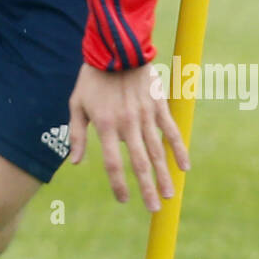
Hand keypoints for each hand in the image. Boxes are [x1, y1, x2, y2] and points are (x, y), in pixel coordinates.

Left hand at [68, 61, 188, 211]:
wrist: (115, 49)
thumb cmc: (92, 78)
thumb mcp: (77, 104)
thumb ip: (76, 134)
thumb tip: (74, 162)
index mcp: (104, 125)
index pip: (112, 163)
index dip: (118, 184)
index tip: (123, 200)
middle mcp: (127, 124)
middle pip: (139, 164)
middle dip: (147, 189)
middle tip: (154, 209)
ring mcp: (145, 115)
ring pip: (157, 151)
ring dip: (165, 175)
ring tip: (171, 195)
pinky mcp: (158, 105)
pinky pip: (171, 131)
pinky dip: (178, 149)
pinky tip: (184, 167)